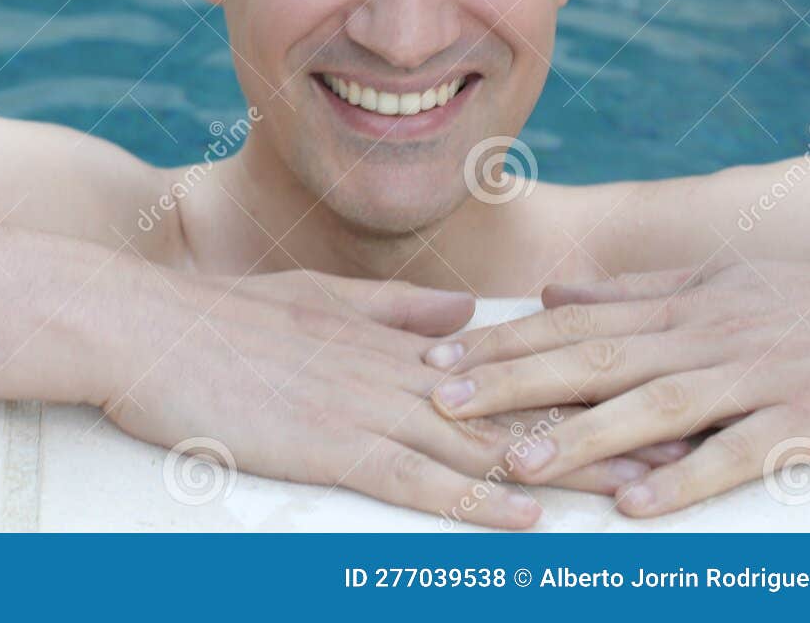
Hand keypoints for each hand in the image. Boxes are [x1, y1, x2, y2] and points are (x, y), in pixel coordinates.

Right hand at [101, 268, 677, 527]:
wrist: (144, 327)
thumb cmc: (215, 320)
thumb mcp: (313, 300)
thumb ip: (391, 306)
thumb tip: (461, 315)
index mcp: (388, 335)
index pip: (497, 366)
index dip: (568, 385)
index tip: (630, 397)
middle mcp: (390, 366)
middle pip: (508, 404)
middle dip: (591, 429)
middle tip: (665, 448)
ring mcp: (361, 403)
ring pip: (479, 440)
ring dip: (559, 465)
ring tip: (631, 488)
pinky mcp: (329, 442)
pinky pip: (415, 476)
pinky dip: (474, 495)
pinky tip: (524, 509)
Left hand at [420, 259, 809, 516]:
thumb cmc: (802, 302)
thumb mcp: (716, 282)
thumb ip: (632, 294)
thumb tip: (551, 295)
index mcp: (678, 306)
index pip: (571, 323)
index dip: (502, 342)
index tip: (438, 360)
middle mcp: (703, 337)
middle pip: (593, 359)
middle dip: (514, 381)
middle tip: (445, 402)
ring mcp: (752, 378)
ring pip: (652, 405)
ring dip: (581, 435)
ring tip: (517, 460)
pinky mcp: (802, 421)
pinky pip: (735, 454)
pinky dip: (682, 479)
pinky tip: (633, 505)